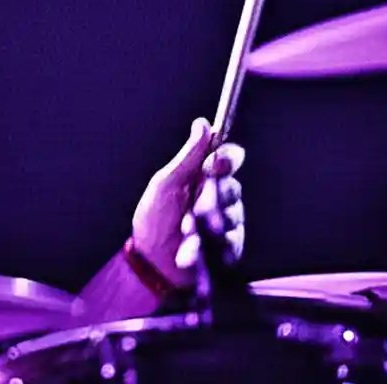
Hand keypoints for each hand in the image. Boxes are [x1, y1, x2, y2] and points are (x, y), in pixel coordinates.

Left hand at [130, 118, 245, 287]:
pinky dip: (209, 245)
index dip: (228, 160)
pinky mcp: (231, 246)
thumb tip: (203, 124)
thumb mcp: (166, 184)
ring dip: (205, 225)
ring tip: (185, 232)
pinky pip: (233, 240)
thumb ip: (188, 156)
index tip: (214, 165)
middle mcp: (219, 196)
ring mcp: (227, 222)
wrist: (152, 262)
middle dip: (211, 199)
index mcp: (203, 177)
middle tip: (194, 209)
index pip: (229, 159)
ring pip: (234, 215)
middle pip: (233, 187)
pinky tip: (193, 249)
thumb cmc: (154, 219)